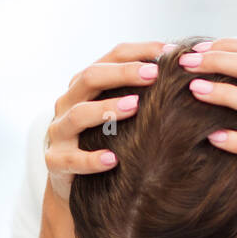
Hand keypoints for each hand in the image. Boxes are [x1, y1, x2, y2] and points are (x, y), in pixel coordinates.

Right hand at [45, 41, 171, 201]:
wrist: (73, 185)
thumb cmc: (103, 142)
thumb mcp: (119, 114)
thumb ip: (139, 94)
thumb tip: (181, 74)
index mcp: (85, 84)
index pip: (111, 57)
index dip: (139, 52)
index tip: (169, 53)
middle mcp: (68, 102)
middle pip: (91, 78)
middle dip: (124, 73)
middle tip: (154, 74)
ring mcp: (58, 132)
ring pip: (79, 114)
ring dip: (108, 109)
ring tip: (135, 107)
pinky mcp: (55, 162)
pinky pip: (72, 159)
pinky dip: (92, 159)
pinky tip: (113, 160)